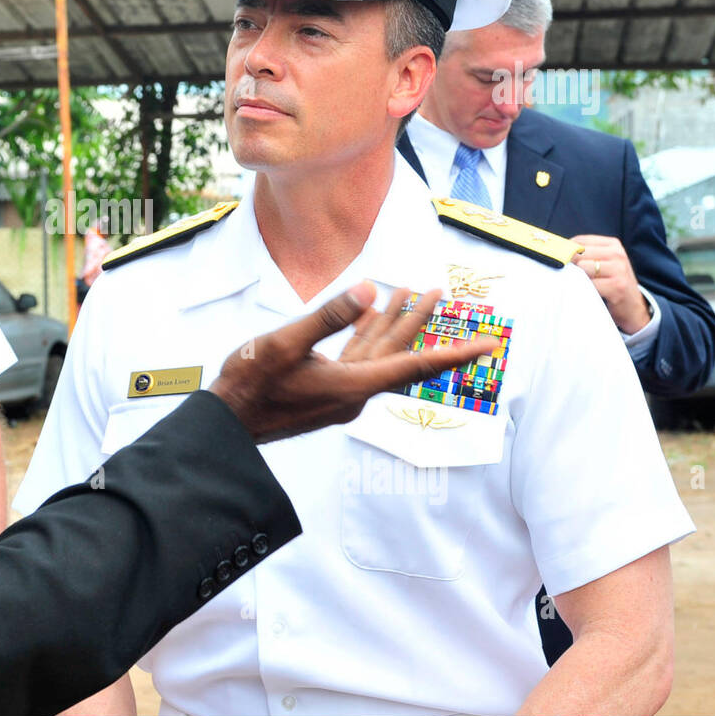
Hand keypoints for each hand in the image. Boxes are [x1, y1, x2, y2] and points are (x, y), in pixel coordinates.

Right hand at [209, 282, 497, 443]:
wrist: (226, 425)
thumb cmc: (250, 385)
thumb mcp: (285, 344)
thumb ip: (329, 316)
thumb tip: (370, 290)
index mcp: (352, 385)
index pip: (415, 366)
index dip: (455, 353)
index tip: (489, 345)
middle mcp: (354, 393)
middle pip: (398, 354)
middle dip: (421, 322)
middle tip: (441, 293)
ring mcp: (339, 394)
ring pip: (377, 354)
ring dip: (393, 324)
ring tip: (410, 293)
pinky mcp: (324, 391)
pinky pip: (357, 359)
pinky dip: (367, 335)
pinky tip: (369, 316)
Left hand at [571, 235, 650, 333]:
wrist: (632, 307)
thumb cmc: (610, 283)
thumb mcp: (602, 263)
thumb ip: (584, 254)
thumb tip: (556, 251)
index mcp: (612, 244)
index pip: (578, 241)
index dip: (566, 253)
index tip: (566, 264)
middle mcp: (617, 254)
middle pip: (578, 253)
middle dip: (572, 266)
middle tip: (577, 277)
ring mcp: (619, 269)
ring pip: (583, 267)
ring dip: (579, 279)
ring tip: (587, 285)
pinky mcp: (617, 286)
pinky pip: (589, 284)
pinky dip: (585, 289)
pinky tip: (591, 293)